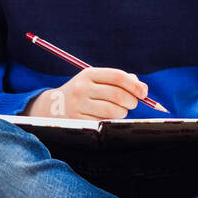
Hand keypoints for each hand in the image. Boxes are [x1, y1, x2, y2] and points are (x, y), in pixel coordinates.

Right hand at [25, 66, 149, 119]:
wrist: (53, 107)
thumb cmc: (83, 92)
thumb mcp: (95, 81)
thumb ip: (119, 80)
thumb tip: (142, 88)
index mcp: (88, 74)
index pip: (117, 76)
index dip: (134, 85)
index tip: (144, 93)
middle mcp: (82, 88)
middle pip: (118, 95)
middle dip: (131, 101)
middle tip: (132, 104)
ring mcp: (79, 105)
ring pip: (114, 111)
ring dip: (123, 113)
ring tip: (119, 111)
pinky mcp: (78, 120)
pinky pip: (104, 122)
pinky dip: (111, 121)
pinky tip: (107, 118)